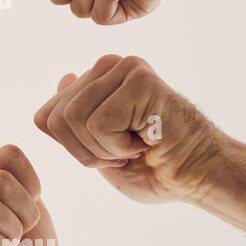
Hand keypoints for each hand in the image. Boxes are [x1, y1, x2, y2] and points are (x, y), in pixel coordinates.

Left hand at [34, 55, 245, 230]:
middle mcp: (108, 67)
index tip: (110, 152)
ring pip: (73, 119)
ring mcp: (123, 68)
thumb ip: (75, 121)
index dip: (73, 149)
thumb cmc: (155, 169)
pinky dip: (120, 146)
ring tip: (137, 145)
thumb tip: (65, 77)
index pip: (46, 117)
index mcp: (96, 80)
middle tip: (126, 152)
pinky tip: (148, 140)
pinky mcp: (139, 79)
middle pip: (55, 119)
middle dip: (86, 152)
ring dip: (104, 149)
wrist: (199, 177)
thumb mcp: (98, 149)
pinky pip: (98, 124)